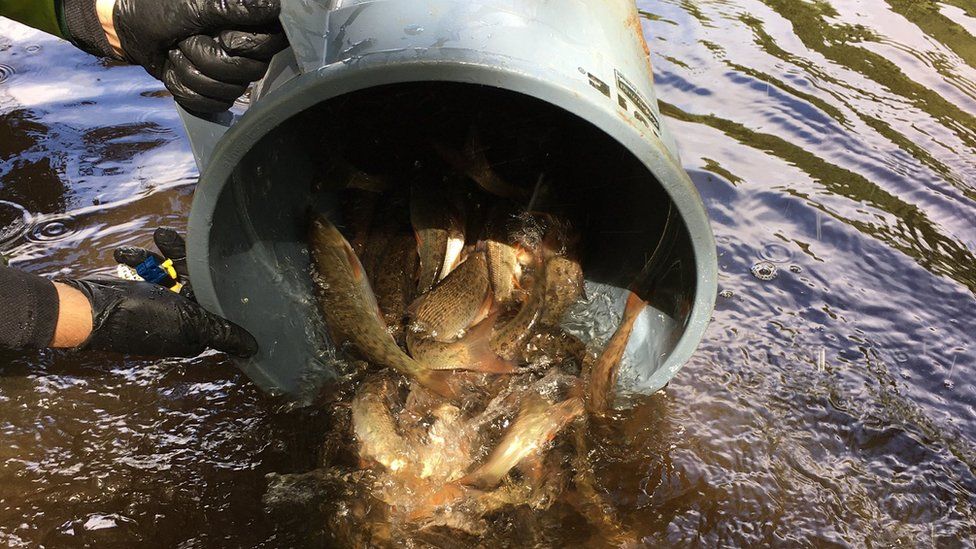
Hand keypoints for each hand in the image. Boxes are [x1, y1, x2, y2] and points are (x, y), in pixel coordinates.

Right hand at [58, 228, 257, 357]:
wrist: (89, 309)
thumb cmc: (143, 316)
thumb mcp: (190, 322)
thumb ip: (221, 332)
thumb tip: (252, 348)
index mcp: (197, 329)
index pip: (217, 301)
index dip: (218, 279)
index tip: (216, 257)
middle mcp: (181, 317)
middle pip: (196, 280)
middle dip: (184, 257)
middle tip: (168, 236)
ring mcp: (160, 304)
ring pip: (172, 271)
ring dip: (160, 256)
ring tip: (154, 237)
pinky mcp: (141, 292)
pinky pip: (149, 271)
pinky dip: (139, 260)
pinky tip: (124, 254)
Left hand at [92, 0, 286, 112]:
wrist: (130, 32)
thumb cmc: (156, 10)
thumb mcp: (193, 6)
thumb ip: (233, 7)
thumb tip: (273, 8)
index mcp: (243, 22)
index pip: (270, 43)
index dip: (245, 46)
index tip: (221, 36)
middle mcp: (243, 48)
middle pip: (249, 72)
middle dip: (207, 59)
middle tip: (186, 40)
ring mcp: (229, 71)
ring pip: (229, 91)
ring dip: (191, 72)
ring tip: (177, 52)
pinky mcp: (214, 90)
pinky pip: (213, 104)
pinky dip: (186, 89)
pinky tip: (176, 70)